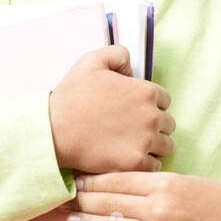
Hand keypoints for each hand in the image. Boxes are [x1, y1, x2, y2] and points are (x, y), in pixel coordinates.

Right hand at [48, 46, 174, 172]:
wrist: (52, 131)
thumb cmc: (71, 97)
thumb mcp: (91, 61)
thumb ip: (117, 54)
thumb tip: (131, 67)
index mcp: (146, 92)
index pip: (164, 100)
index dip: (150, 105)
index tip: (135, 111)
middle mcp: (152, 116)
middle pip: (167, 123)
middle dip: (154, 125)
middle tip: (133, 129)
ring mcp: (146, 141)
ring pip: (165, 145)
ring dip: (154, 145)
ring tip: (133, 145)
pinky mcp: (136, 162)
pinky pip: (155, 166)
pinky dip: (146, 164)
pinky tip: (130, 159)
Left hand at [63, 171, 220, 220]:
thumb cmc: (216, 200)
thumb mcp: (186, 180)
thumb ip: (154, 181)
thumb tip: (119, 182)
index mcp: (165, 182)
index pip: (117, 179)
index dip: (92, 181)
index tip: (76, 181)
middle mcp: (159, 207)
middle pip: (109, 202)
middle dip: (83, 201)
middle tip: (65, 201)